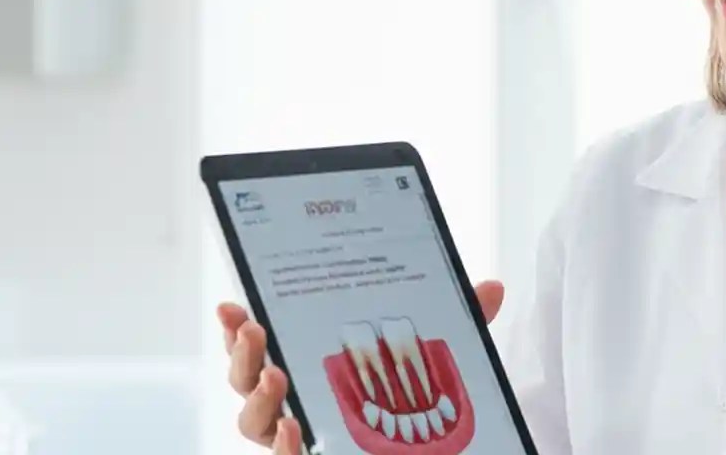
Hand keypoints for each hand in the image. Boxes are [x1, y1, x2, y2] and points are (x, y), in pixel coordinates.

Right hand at [216, 280, 505, 452]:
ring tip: (279, 375)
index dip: (237, 329)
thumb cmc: (411, 395)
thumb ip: (454, 323)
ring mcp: (296, 438)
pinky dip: (284, 449)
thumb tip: (493, 287)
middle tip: (255, 329)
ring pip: (255, 425)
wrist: (425, 446)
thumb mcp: (432, 353)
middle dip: (243, 355)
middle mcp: (289, 406)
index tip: (232, 304)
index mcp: (303, 368)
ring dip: (260, 399)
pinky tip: (295, 431)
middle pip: (245, 383)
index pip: (258, 348)